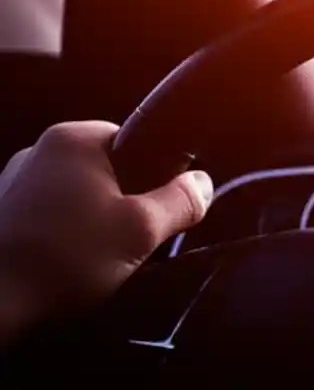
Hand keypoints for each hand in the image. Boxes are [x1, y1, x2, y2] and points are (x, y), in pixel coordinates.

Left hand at [0, 121, 211, 344]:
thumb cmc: (66, 258)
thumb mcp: (141, 231)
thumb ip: (180, 202)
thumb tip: (203, 182)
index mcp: (73, 139)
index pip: (133, 139)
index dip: (154, 173)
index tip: (160, 207)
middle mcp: (36, 150)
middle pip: (103, 169)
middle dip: (122, 200)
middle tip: (134, 238)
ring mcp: (9, 183)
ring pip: (73, 195)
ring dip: (89, 220)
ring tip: (97, 258)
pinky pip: (46, 216)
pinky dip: (60, 235)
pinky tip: (65, 265)